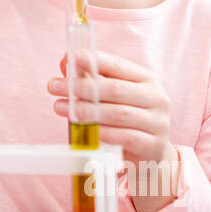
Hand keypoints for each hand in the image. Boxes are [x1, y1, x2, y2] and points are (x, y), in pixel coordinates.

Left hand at [48, 49, 179, 211]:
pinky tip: (83, 130)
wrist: (150, 154)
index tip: (71, 57)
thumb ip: (91, 79)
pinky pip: (124, 137)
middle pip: (115, 89)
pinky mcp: (153, 145)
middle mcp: (156, 98)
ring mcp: (157, 122)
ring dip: (85, 110)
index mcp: (147, 79)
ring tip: (59, 107)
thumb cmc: (126, 119)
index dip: (94, 60)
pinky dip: (102, 132)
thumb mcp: (111, 97)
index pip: (119, 65)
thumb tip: (65, 61)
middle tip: (53, 86)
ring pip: (118, 114)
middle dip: (81, 87)